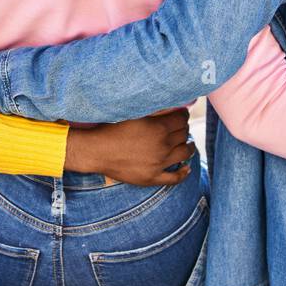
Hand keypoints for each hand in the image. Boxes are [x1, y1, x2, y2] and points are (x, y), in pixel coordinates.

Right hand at [63, 108, 194, 186]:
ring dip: (189, 147)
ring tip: (188, 145)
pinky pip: (175, 178)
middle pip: (184, 135)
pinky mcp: (153, 178)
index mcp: (159, 128)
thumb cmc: (112, 129)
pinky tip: (186, 168)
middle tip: (179, 128)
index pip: (182, 119)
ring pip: (184, 154)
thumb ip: (153, 111)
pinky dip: (183, 173)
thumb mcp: (134, 115)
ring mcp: (159, 163)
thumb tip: (171, 107)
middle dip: (183, 129)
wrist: (97, 151)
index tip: (180, 115)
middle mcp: (162, 146)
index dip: (182, 115)